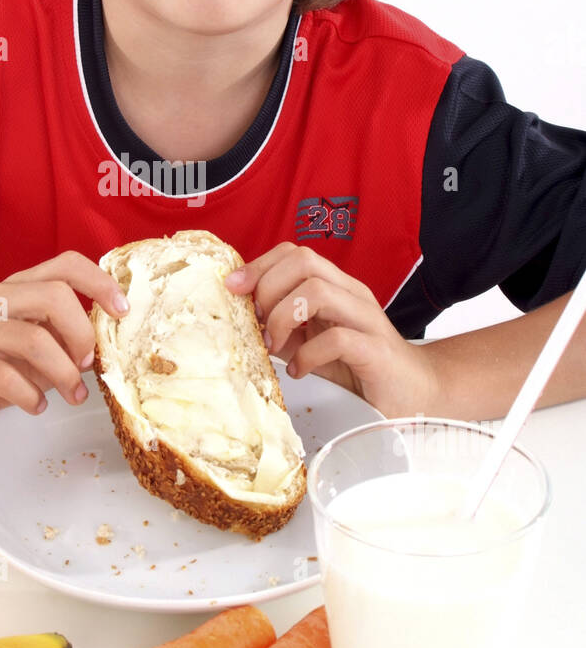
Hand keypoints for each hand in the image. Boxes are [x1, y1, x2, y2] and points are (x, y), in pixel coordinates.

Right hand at [0, 252, 129, 435]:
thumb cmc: (1, 368)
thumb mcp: (43, 349)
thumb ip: (69, 338)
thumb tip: (111, 342)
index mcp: (20, 288)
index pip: (65, 265)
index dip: (99, 283)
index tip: (121, 312)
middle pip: (54, 296)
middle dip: (82, 336)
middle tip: (88, 366)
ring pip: (34, 340)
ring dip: (64, 374)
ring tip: (72, 394)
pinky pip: (6, 377)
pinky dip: (31, 397)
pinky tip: (36, 406)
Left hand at [224, 244, 439, 418]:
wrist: (415, 394)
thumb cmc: (360, 366)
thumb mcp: (312, 341)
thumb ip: (284, 326)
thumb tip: (243, 318)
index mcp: (336, 287)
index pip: (294, 253)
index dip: (258, 266)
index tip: (233, 290)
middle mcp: (352, 295)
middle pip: (303, 262)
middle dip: (267, 290)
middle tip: (258, 324)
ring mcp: (367, 320)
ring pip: (318, 291)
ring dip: (283, 319)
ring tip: (274, 348)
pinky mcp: (376, 351)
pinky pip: (337, 339)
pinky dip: (308, 355)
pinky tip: (300, 370)